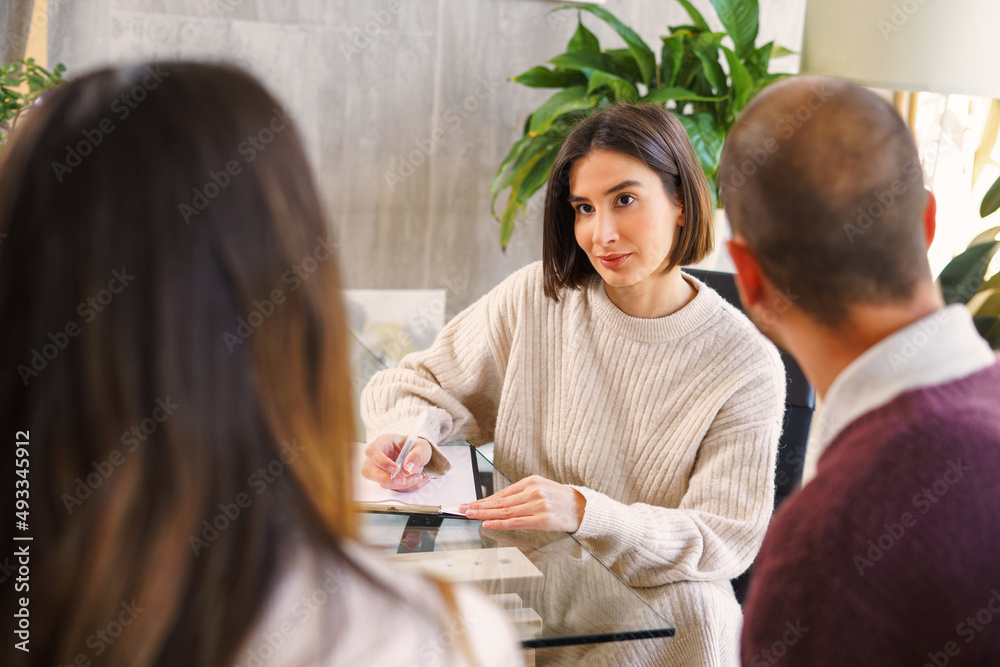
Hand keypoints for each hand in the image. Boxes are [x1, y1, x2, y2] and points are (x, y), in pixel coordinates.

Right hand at [361, 434, 432, 491]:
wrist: (419, 455)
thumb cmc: (415, 446)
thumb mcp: (421, 447)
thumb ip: (417, 455)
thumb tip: (408, 469)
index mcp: (382, 443)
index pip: (372, 452)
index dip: (382, 462)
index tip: (396, 468)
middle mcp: (378, 458)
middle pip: (369, 471)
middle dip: (385, 479)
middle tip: (402, 480)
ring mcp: (381, 471)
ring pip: (383, 483)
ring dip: (402, 484)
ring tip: (418, 477)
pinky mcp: (388, 481)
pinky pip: (395, 489)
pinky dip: (409, 487)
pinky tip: (421, 480)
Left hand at [458, 475, 586, 532]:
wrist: (584, 508)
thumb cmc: (560, 500)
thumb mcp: (541, 489)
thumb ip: (521, 495)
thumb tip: (497, 503)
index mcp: (531, 482)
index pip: (502, 493)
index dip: (484, 499)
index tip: (470, 503)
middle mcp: (533, 491)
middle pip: (500, 501)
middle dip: (479, 505)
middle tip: (462, 508)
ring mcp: (537, 505)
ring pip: (505, 511)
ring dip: (484, 513)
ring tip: (470, 515)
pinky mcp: (542, 519)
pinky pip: (516, 522)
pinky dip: (500, 523)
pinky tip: (488, 523)